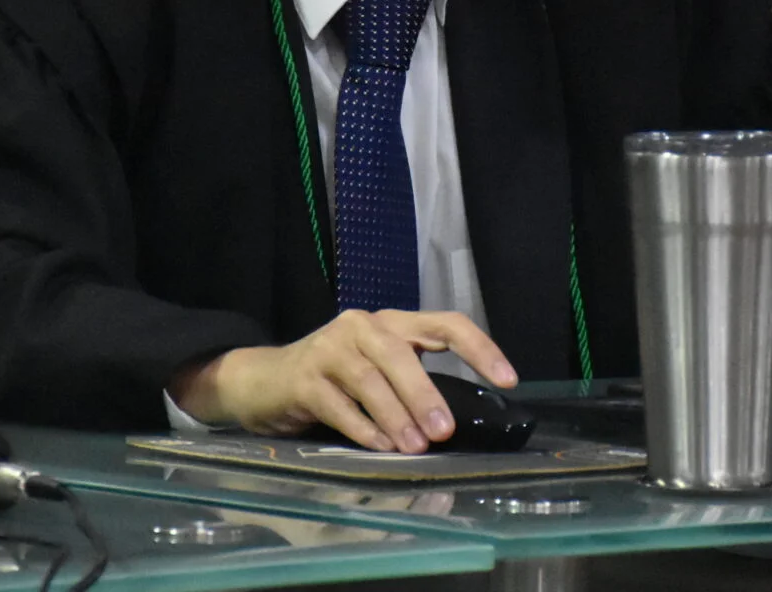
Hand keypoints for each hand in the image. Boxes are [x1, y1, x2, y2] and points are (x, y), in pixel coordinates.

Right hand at [167, 309, 515, 452]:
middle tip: (445, 433)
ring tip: (415, 448)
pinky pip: (338, 404)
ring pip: (370, 380)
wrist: (263, 382)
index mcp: (391, 323)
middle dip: (426, 395)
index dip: (480, 348)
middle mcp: (362, 327)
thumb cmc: (333, 381)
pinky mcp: (304, 378)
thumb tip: (454, 424)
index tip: (507, 379)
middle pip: (401, 354)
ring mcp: (329, 349)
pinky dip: (362, 428)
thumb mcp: (377, 373)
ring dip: (396, 416)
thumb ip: (411, 385)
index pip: (445, 323)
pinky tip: (380, 447)